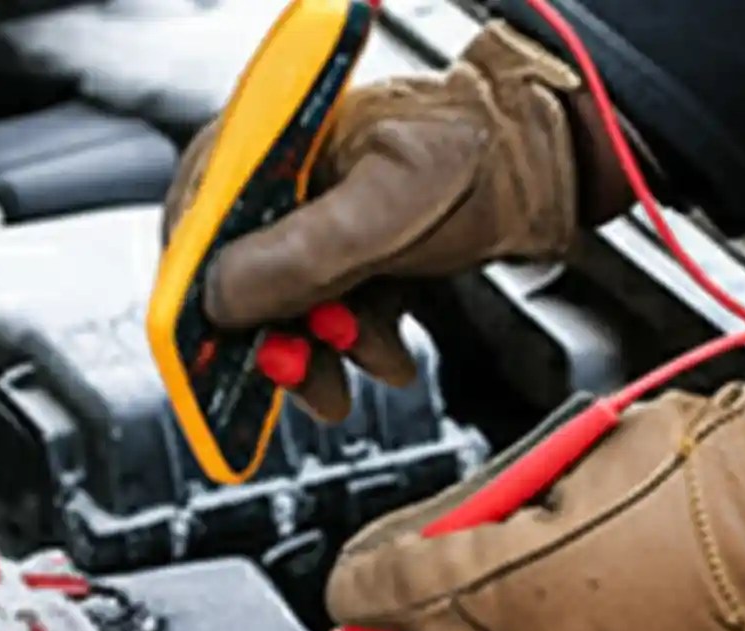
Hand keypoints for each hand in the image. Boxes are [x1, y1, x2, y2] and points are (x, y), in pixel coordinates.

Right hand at [162, 21, 585, 419]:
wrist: (549, 159)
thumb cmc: (479, 148)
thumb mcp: (386, 205)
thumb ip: (303, 254)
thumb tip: (223, 299)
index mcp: (265, 144)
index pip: (194, 232)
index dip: (201, 302)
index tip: (219, 355)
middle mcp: (278, 181)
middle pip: (238, 279)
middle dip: (277, 337)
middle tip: (303, 373)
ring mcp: (313, 219)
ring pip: (287, 307)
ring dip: (321, 352)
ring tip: (360, 367)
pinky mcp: (348, 250)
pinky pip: (329, 310)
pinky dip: (355, 345)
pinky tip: (386, 355)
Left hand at [324, 379, 744, 630]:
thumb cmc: (694, 466)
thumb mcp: (558, 459)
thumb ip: (477, 508)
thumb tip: (425, 535)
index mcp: (510, 575)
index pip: (392, 593)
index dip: (357, 581)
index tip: (344, 581)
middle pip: (443, 624)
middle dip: (438, 587)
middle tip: (449, 552)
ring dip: (509, 612)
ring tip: (562, 553)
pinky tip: (595, 591)